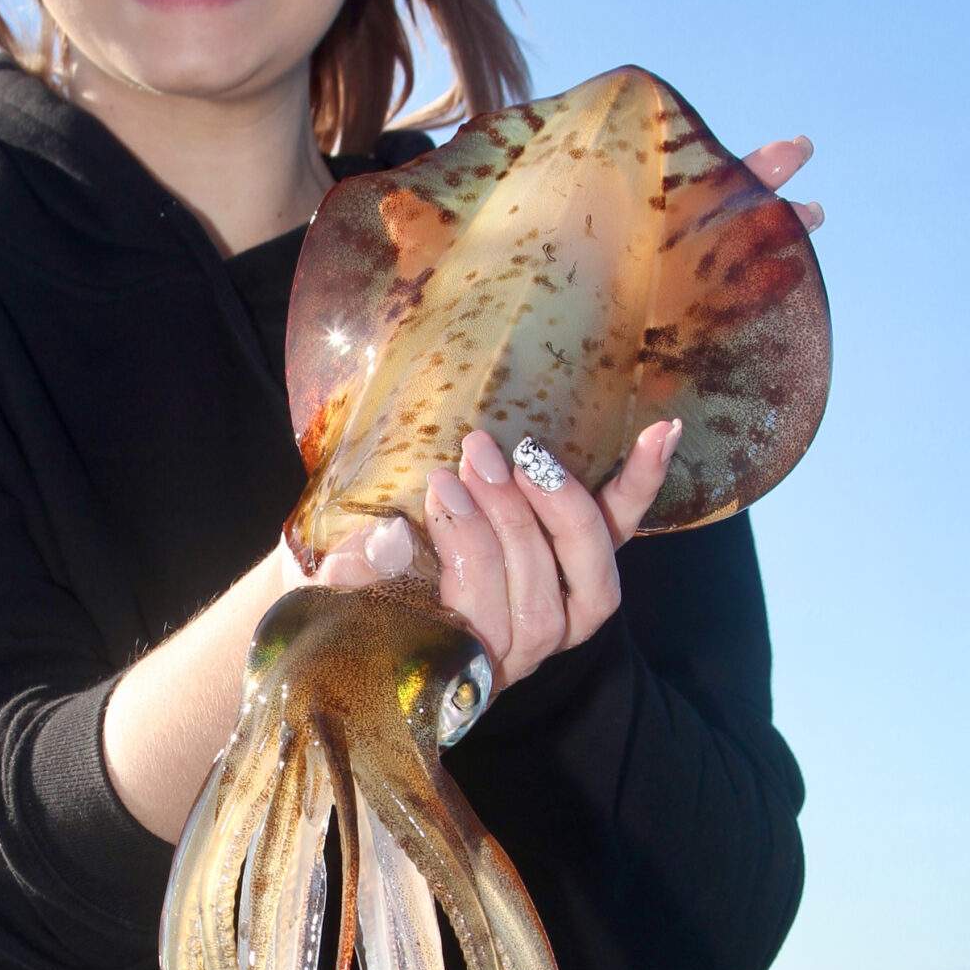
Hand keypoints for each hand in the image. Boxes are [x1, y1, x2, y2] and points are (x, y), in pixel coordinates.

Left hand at [416, 128, 823, 691]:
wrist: (306, 602)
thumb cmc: (368, 527)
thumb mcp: (407, 464)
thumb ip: (448, 410)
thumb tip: (434, 302)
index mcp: (549, 562)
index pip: (615, 526)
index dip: (643, 484)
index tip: (663, 426)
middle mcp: (542, 613)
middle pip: (591, 577)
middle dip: (552, 511)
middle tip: (500, 447)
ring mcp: (501, 650)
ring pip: (537, 604)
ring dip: (500, 537)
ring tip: (453, 477)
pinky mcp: (448, 667)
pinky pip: (477, 625)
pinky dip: (455, 568)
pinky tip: (427, 523)